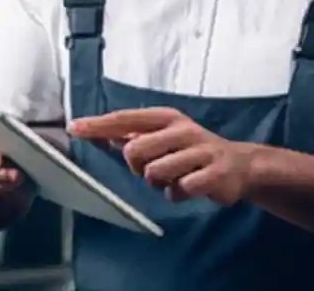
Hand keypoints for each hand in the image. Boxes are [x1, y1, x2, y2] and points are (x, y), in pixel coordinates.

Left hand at [68, 107, 260, 205]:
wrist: (239, 165)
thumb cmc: (192, 151)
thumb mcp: (162, 137)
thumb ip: (131, 136)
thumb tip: (94, 132)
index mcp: (167, 117)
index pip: (124, 119)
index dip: (98, 125)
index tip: (73, 128)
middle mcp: (182, 129)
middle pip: (134, 150)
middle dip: (137, 166)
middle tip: (153, 169)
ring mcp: (200, 150)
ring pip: (155, 173)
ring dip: (160, 183)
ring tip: (176, 178)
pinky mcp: (214, 173)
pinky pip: (180, 190)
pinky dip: (178, 195)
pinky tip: (190, 188)